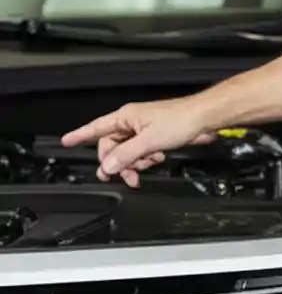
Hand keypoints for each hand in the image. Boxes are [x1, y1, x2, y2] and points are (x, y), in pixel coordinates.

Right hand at [60, 97, 216, 186]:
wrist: (204, 119)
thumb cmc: (181, 120)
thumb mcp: (149, 140)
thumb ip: (127, 154)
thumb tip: (109, 166)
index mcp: (126, 117)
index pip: (96, 127)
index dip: (80, 135)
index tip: (66, 141)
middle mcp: (133, 123)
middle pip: (113, 147)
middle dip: (117, 162)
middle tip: (122, 176)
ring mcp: (145, 130)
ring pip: (129, 152)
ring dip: (135, 163)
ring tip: (147, 165)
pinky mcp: (157, 137)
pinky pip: (143, 153)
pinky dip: (147, 159)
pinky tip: (157, 159)